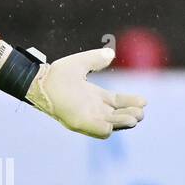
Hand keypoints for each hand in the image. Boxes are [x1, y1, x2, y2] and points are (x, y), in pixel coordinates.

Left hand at [25, 47, 145, 138]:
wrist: (40, 82)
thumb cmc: (56, 74)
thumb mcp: (81, 63)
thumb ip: (96, 58)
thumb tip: (110, 53)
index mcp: (94, 96)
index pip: (118, 102)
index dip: (131, 102)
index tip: (144, 101)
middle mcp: (92, 109)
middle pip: (118, 115)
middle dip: (131, 115)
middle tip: (141, 111)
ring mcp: (87, 117)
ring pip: (112, 125)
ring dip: (124, 122)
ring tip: (136, 117)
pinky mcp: (80, 123)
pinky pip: (99, 131)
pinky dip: (111, 128)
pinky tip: (119, 122)